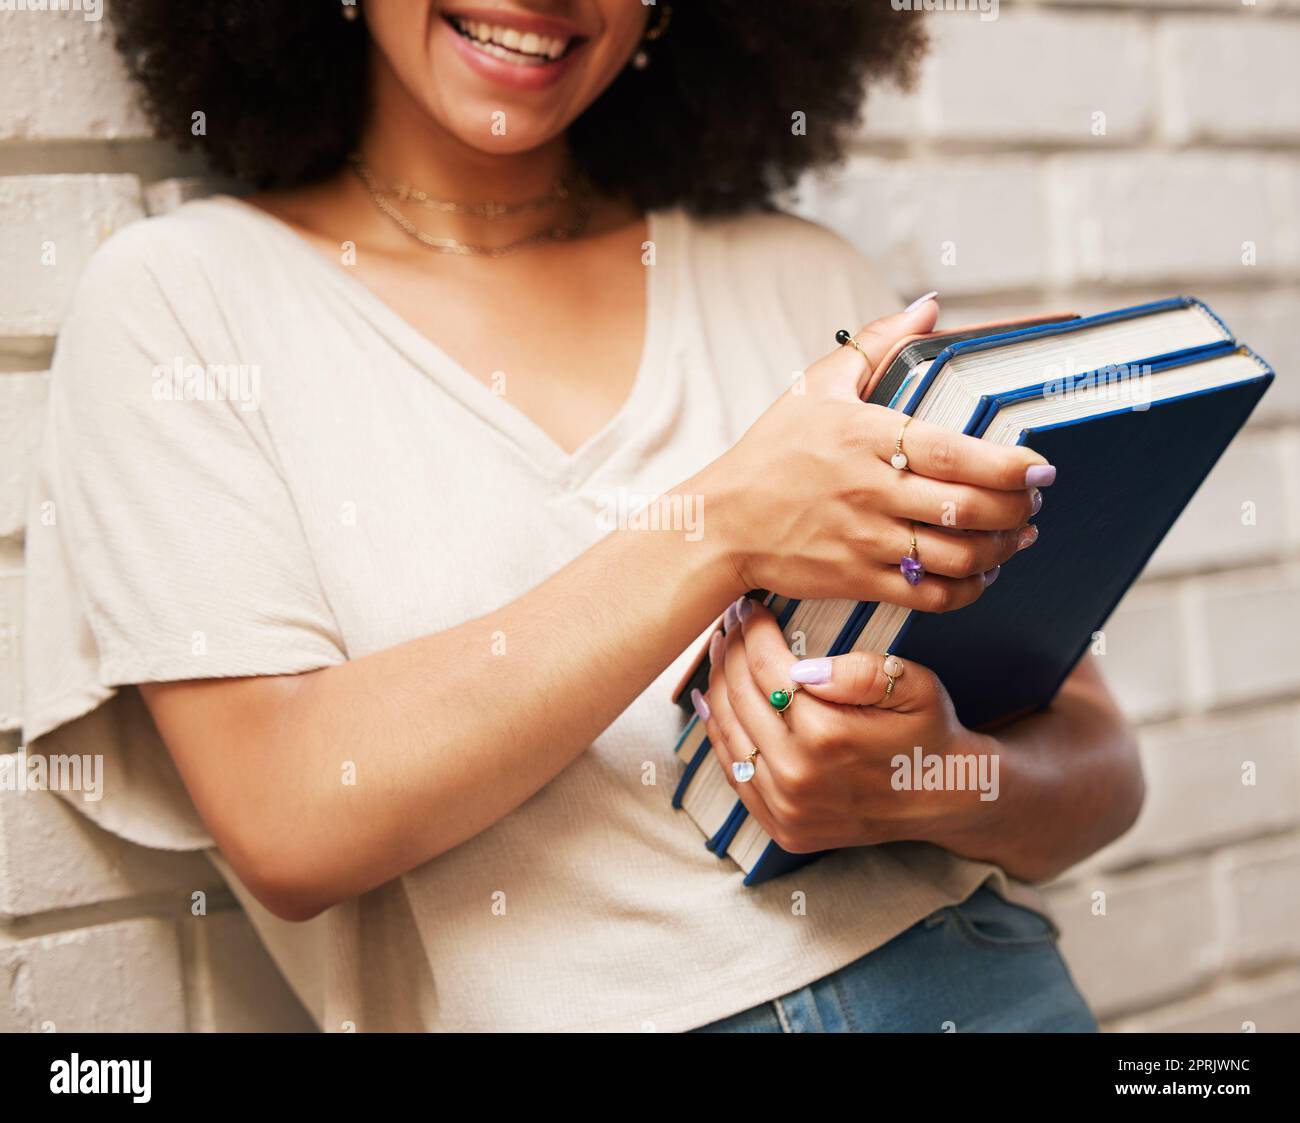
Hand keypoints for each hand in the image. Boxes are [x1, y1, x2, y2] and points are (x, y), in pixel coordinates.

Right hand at [693, 298, 1050, 611]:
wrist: (723, 522)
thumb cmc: (772, 451)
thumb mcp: (815, 386)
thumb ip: (876, 343)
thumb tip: (928, 306)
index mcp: (866, 437)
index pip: (957, 456)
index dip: (1010, 466)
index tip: (1041, 467)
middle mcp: (871, 491)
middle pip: (970, 510)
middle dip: (1018, 508)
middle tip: (1033, 499)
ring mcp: (866, 541)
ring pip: (959, 557)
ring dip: (1002, 549)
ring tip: (1017, 536)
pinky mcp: (859, 581)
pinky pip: (932, 596)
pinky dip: (969, 589)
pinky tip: (979, 573)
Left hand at [695, 598, 1001, 854]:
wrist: (945, 798)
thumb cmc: (928, 731)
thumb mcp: (915, 687)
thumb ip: (863, 671)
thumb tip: (805, 667)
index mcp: (827, 735)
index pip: (767, 668)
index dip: (752, 631)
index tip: (748, 607)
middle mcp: (797, 776)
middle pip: (740, 697)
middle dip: (731, 651)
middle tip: (730, 622)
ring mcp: (785, 807)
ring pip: (729, 733)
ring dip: (717, 686)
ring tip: (721, 652)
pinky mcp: (781, 826)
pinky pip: (734, 771)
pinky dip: (720, 732)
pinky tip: (713, 702)